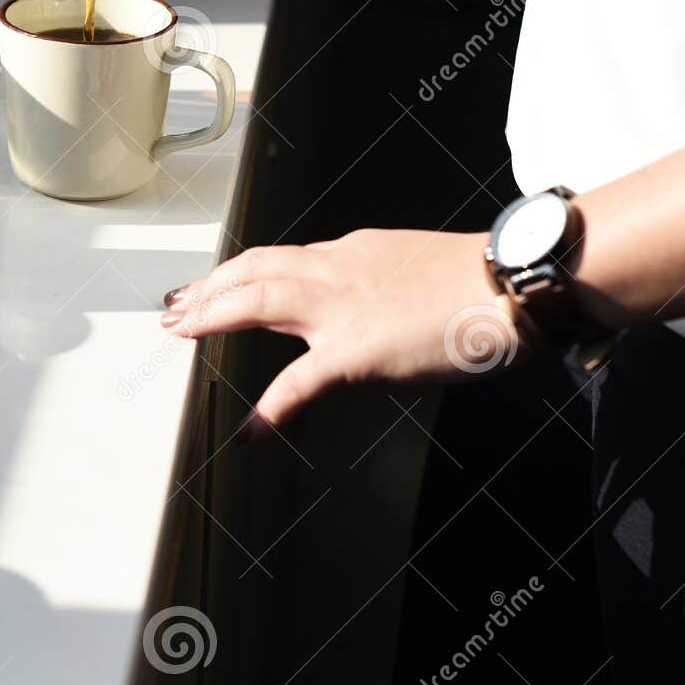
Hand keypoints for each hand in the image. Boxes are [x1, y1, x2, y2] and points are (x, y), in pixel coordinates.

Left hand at [161, 230, 524, 428]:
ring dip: (212, 314)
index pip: (278, 259)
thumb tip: (360, 303)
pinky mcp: (356, 349)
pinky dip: (269, 406)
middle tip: (174, 307)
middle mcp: (336, 270)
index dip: (237, 272)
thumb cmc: (478, 282)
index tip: (211, 284)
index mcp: (350, 254)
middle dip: (207, 287)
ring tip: (181, 331)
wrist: (511, 284)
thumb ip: (374, 283)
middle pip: (252, 269)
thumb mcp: (411, 267)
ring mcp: (341, 308)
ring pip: (257, 299)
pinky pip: (299, 381)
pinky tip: (251, 429)